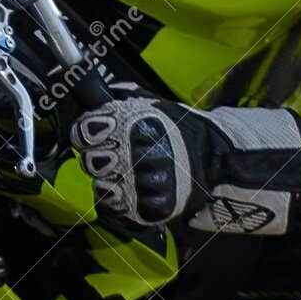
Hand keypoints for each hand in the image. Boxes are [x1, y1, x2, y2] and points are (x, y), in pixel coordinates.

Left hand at [69, 98, 208, 225]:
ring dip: (107, 179)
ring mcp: (144, 182)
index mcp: (135, 124)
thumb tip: (100, 92)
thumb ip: (125, 98)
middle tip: (114, 154)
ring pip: (100, 185)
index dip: (85, 132)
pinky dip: (117, 198)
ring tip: (126, 171)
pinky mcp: (150, 207)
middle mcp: (137, 153)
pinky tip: (130, 187)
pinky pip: (114, 206)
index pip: (85, 130)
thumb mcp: (155, 104)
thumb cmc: (183, 131)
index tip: (92, 135)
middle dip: (97, 156)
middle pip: (90, 160)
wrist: (215, 159)